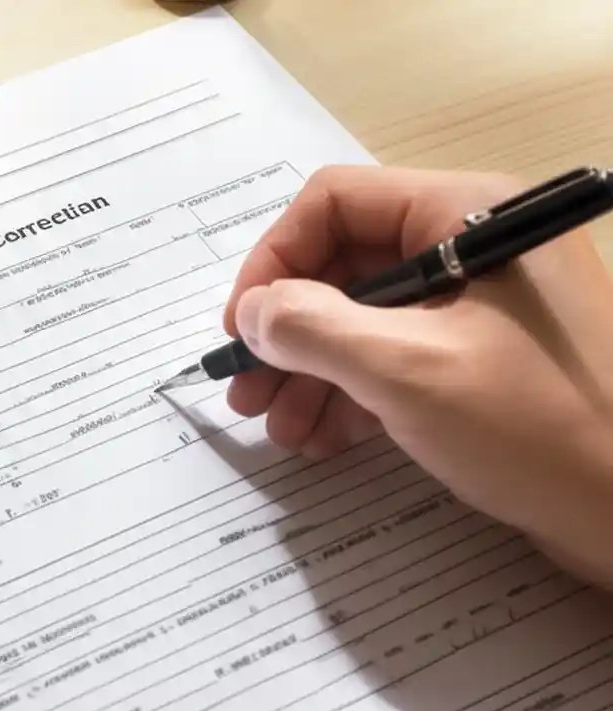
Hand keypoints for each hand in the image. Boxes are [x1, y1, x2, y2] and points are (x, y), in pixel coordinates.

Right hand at [223, 165, 612, 589]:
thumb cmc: (537, 425)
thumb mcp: (408, 370)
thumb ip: (314, 329)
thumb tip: (254, 312)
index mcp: (465, 213)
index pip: (338, 203)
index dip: (275, 260)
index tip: (242, 329)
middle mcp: (471, 244)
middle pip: (346, 265)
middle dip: (288, 332)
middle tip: (246, 395)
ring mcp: (481, 305)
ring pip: (365, 318)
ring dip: (312, 372)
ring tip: (280, 430)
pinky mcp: (485, 360)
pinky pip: (397, 357)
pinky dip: (353, 394)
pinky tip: (323, 439)